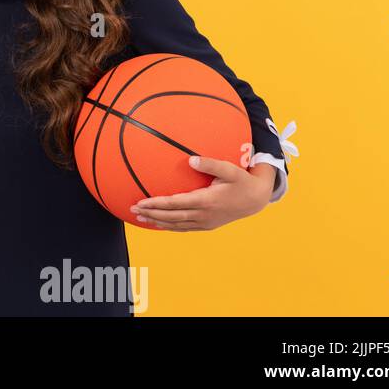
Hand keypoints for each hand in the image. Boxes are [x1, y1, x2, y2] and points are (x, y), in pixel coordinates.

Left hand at [129, 155, 274, 230]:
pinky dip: (169, 226)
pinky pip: (184, 228)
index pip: (175, 204)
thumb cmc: (242, 181)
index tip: (141, 202)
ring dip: (157, 222)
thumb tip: (191, 160)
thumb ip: (211, 164)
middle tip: (133, 209)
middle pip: (171, 217)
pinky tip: (158, 223)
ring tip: (140, 218)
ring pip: (176, 225)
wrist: (255, 200)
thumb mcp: (230, 170)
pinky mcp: (207, 225)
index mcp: (206, 201)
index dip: (157, 204)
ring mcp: (205, 222)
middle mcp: (204, 214)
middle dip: (151, 213)